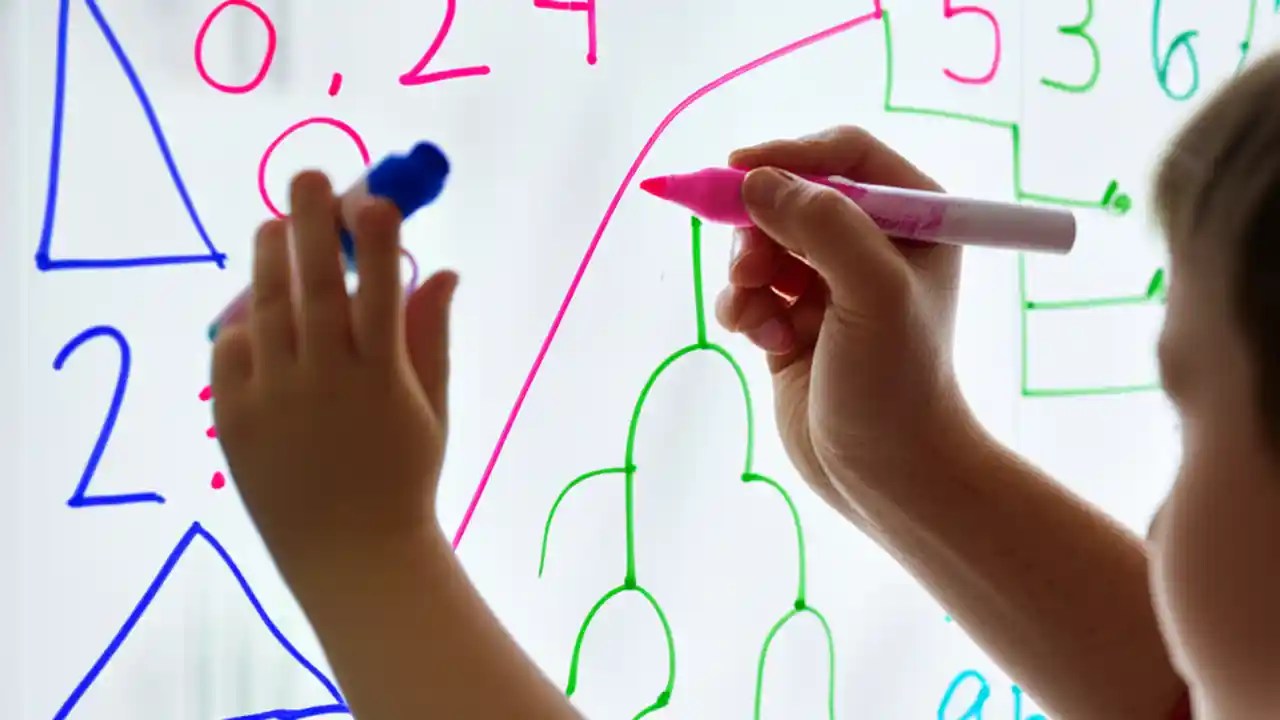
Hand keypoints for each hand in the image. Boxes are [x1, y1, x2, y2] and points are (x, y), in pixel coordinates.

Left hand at [209, 170, 458, 577]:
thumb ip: (431, 337)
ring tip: (273, 225)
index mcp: (383, 378)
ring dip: (269, 259)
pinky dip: (243, 323)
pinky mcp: (233, 417)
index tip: (375, 198)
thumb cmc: (403, 478)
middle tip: (308, 176)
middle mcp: (325, 379)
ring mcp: (273, 398)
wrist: (349, 555)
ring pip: (266, 307)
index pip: (378, 292)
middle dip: (311, 222)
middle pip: (314, 284)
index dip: (378, 241)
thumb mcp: (432, 409)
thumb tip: (443, 270)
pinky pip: (232, 351)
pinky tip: (256, 309)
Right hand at [715, 126, 969, 518]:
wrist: (887, 475)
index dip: (790, 155)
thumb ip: (821, 224)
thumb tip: (754, 182)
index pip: (845, 155)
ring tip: (758, 315)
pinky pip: (749, 291)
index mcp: (913, 221)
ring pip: (761, 244)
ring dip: (747, 275)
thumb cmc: (896, 382)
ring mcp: (829, 286)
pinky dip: (744, 310)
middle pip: (792, 196)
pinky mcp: (793, 323)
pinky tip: (763, 342)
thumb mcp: (872, 291)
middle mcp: (872, 246)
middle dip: (761, 228)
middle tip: (750, 267)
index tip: (738, 170)